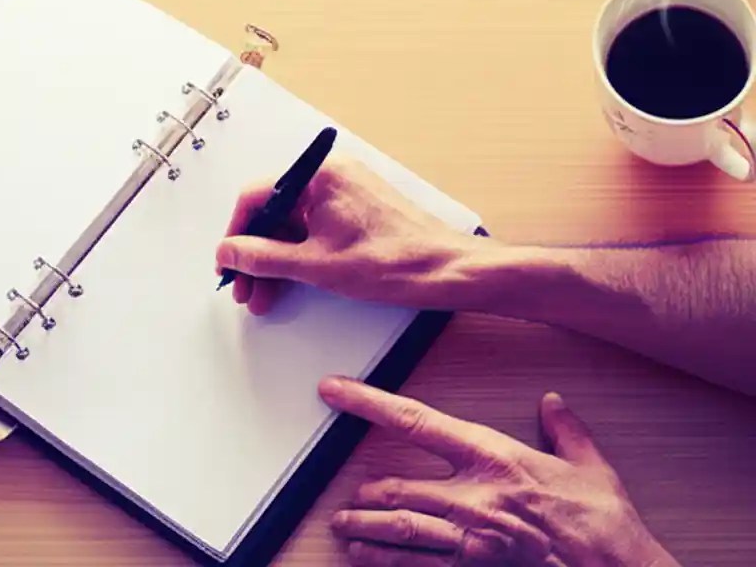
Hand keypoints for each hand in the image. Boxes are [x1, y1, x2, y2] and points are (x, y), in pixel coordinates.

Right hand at [215, 155, 479, 314]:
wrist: (445, 272)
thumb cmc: (395, 261)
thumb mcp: (314, 265)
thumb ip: (262, 257)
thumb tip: (228, 252)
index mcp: (320, 176)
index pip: (257, 197)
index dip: (236, 234)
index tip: (228, 262)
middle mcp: (331, 177)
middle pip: (274, 213)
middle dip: (255, 254)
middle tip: (245, 287)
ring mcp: (344, 193)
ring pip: (293, 225)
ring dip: (275, 260)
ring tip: (265, 294)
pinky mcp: (355, 211)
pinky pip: (313, 228)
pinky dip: (299, 255)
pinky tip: (289, 282)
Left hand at [318, 377, 678, 566]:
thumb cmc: (602, 522)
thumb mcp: (589, 465)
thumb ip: (564, 430)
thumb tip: (554, 404)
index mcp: (493, 458)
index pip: (416, 421)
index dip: (368, 403)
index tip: (336, 390)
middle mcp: (473, 496)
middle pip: (398, 488)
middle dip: (367, 493)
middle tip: (351, 494)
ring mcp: (472, 537)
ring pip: (401, 529)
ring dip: (366, 527)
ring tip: (344, 526)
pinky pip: (420, 565)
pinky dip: (389, 561)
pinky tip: (368, 557)